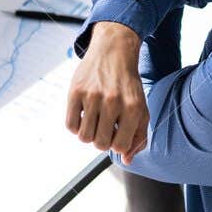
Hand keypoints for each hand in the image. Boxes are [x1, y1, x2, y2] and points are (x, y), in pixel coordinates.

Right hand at [66, 22, 148, 163]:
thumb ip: (138, 136)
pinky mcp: (75, 90)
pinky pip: (70, 125)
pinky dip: (76, 126)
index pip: (120, 146)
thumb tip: (126, 160)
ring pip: (84, 137)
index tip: (117, 134)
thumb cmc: (128, 86)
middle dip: (101, 141)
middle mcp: (112, 101)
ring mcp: (92, 95)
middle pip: (99, 144)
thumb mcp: (141, 108)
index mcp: (132, 107)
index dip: (117, 145)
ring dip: (88, 134)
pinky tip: (83, 115)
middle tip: (104, 128)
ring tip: (94, 121)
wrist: (113, 51)